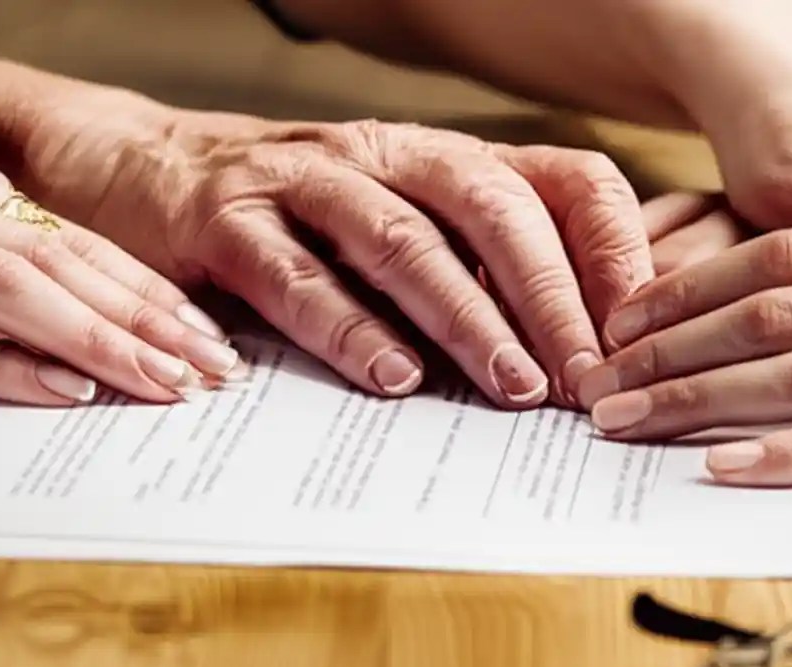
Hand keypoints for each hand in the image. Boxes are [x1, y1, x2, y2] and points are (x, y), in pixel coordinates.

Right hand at [0, 147, 237, 404]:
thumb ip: (3, 255)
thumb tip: (95, 311)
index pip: (78, 245)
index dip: (149, 291)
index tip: (211, 334)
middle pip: (63, 265)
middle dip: (148, 320)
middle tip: (218, 369)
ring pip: (15, 290)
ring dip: (100, 338)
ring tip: (171, 379)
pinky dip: (8, 363)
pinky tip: (74, 388)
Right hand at [19, 100, 651, 407]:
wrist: (152, 171)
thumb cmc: (308, 220)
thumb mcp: (410, 222)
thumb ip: (484, 267)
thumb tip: (585, 351)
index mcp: (450, 158)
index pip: (564, 180)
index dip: (614, 250)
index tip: (640, 331)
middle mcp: (390, 156)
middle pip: (494, 208)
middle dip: (550, 297)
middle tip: (585, 378)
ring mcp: (307, 180)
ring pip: (404, 240)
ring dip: (467, 317)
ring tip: (512, 385)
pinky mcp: (229, 220)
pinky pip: (296, 275)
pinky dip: (349, 328)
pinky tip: (392, 378)